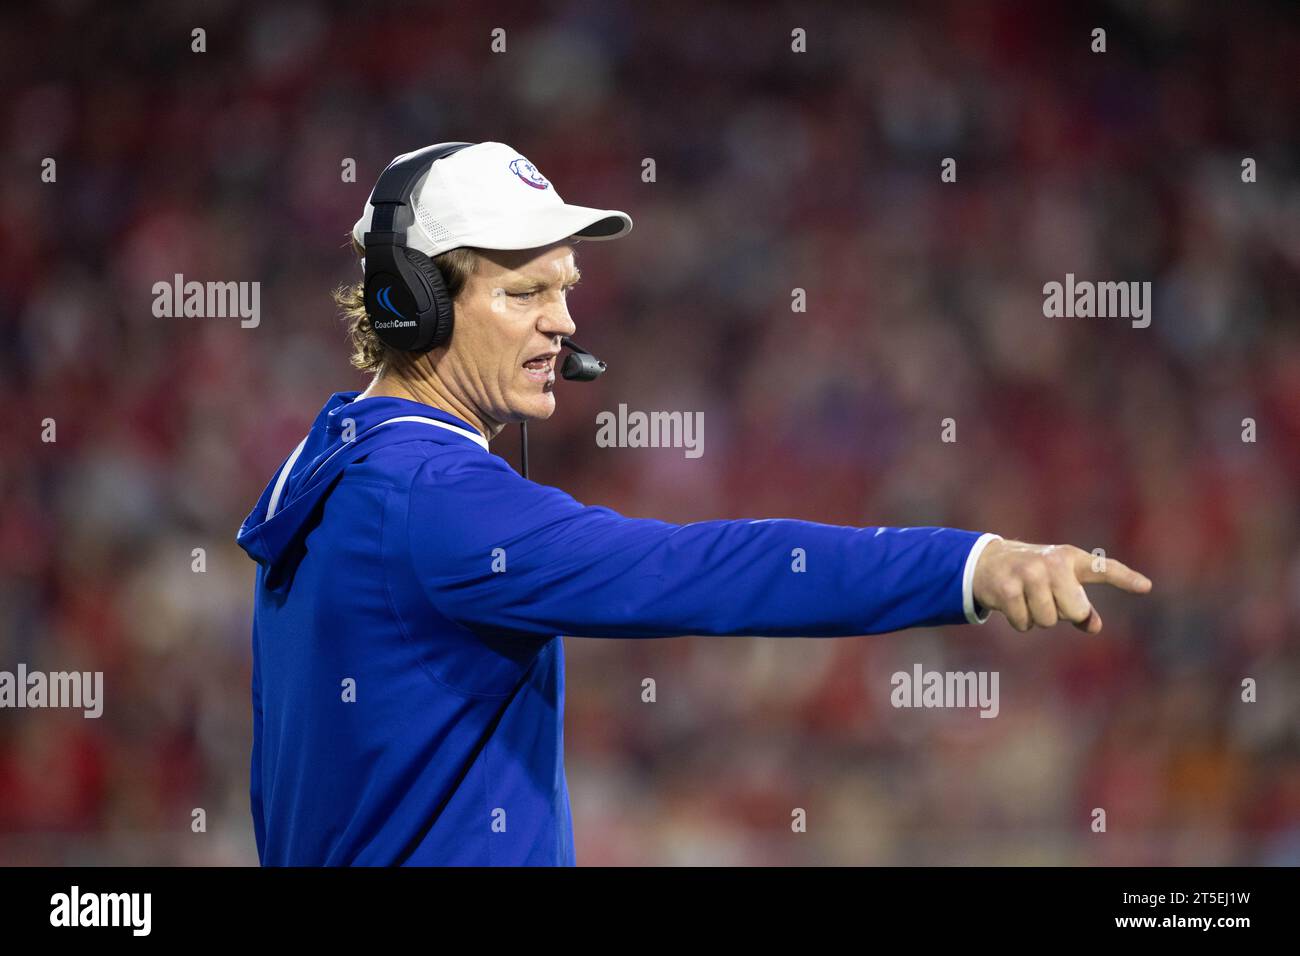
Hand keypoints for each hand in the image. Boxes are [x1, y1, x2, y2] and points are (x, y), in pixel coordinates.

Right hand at [971, 539, 1151, 632]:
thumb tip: (1094, 626)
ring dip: (1038, 618)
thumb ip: (1082, 605)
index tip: (1146, 587)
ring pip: (1048, 620)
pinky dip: (1019, 621)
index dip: (1125, 579)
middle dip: (1062, 614)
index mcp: (1071, 559)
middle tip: (1047, 599)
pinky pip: (1025, 623)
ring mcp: (1028, 573)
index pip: (1103, 568)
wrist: (988, 562)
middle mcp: (1052, 562)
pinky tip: (1012, 603)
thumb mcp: (1061, 585)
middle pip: (1075, 611)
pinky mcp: (1007, 587)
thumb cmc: (1034, 576)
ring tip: (1027, 599)